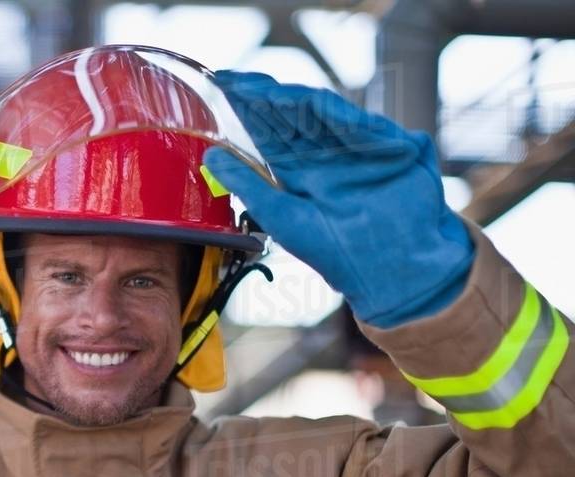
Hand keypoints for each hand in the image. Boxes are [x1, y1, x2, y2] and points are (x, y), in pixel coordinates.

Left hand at [203, 71, 473, 327]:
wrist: (390, 268)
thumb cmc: (334, 250)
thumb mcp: (281, 215)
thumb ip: (248, 183)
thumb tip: (210, 155)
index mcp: (302, 171)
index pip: (271, 132)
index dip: (250, 110)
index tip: (225, 87)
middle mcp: (329, 154)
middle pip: (295, 116)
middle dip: (266, 98)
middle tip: (238, 79)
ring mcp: (361, 147)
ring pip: (327, 114)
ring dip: (296, 101)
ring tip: (265, 90)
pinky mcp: (395, 146)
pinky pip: (367, 126)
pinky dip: (340, 116)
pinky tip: (312, 105)